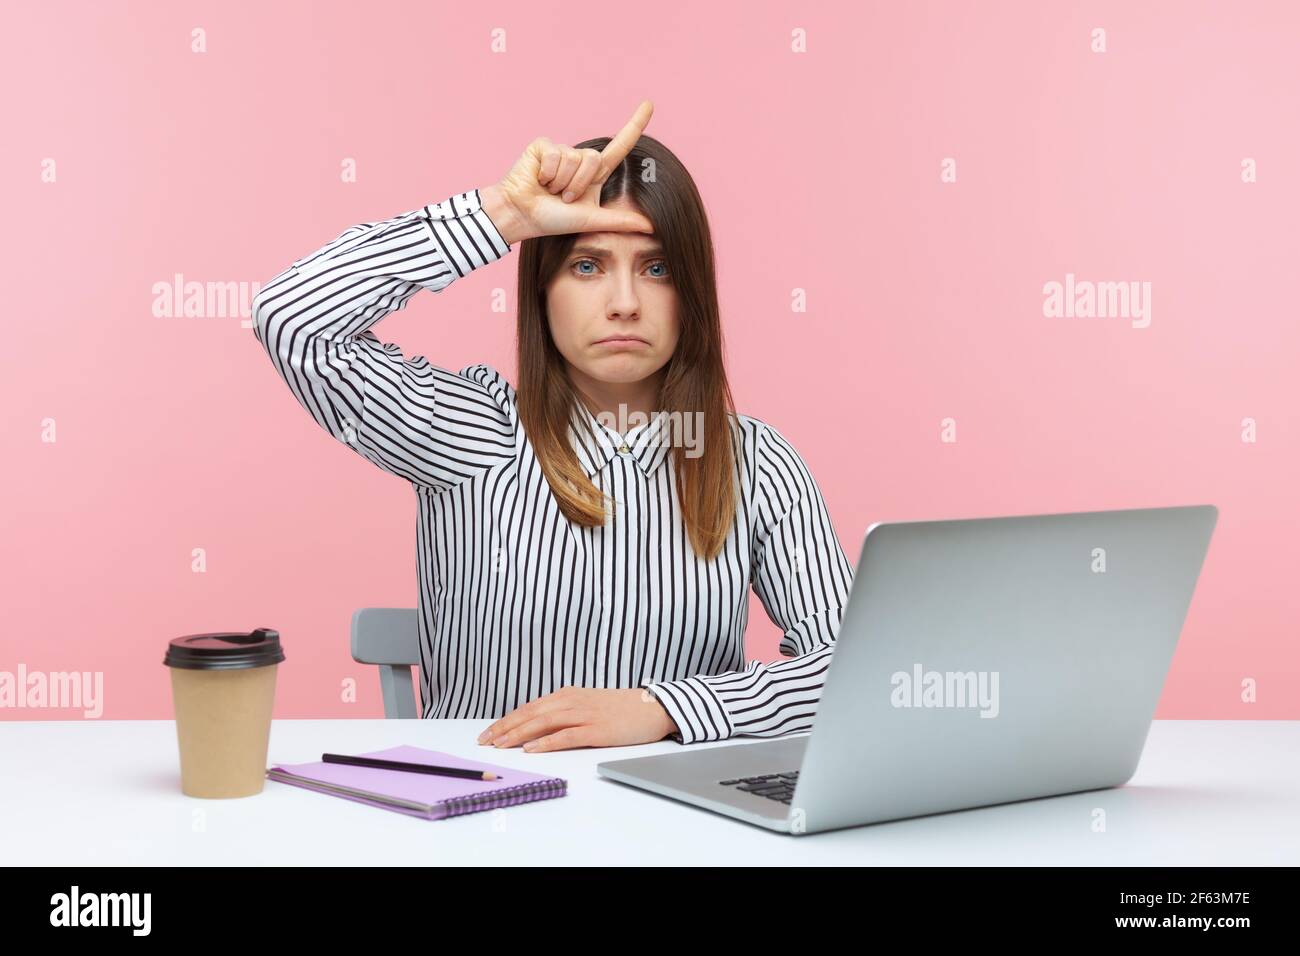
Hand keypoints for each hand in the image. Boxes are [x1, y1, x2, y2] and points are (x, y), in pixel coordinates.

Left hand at [476, 686, 677, 751]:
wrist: (652, 707)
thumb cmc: (620, 709)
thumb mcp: (587, 704)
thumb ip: (564, 711)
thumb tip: (538, 726)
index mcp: (567, 695)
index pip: (529, 707)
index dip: (507, 720)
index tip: (488, 732)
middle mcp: (572, 701)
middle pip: (531, 713)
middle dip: (505, 727)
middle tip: (484, 740)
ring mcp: (584, 715)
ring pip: (543, 722)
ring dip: (519, 734)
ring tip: (500, 744)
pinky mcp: (597, 730)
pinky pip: (566, 736)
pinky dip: (547, 742)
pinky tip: (532, 749)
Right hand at [479, 99, 655, 244]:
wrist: (522, 216)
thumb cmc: (553, 220)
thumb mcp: (591, 221)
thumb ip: (620, 221)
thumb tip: (651, 227)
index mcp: (594, 174)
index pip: (620, 146)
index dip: (635, 125)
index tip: (649, 104)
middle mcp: (579, 159)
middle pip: (594, 159)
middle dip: (578, 184)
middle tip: (562, 198)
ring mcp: (561, 151)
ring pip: (574, 159)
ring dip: (561, 182)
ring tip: (548, 190)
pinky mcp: (543, 146)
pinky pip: (555, 155)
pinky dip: (548, 174)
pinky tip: (538, 180)